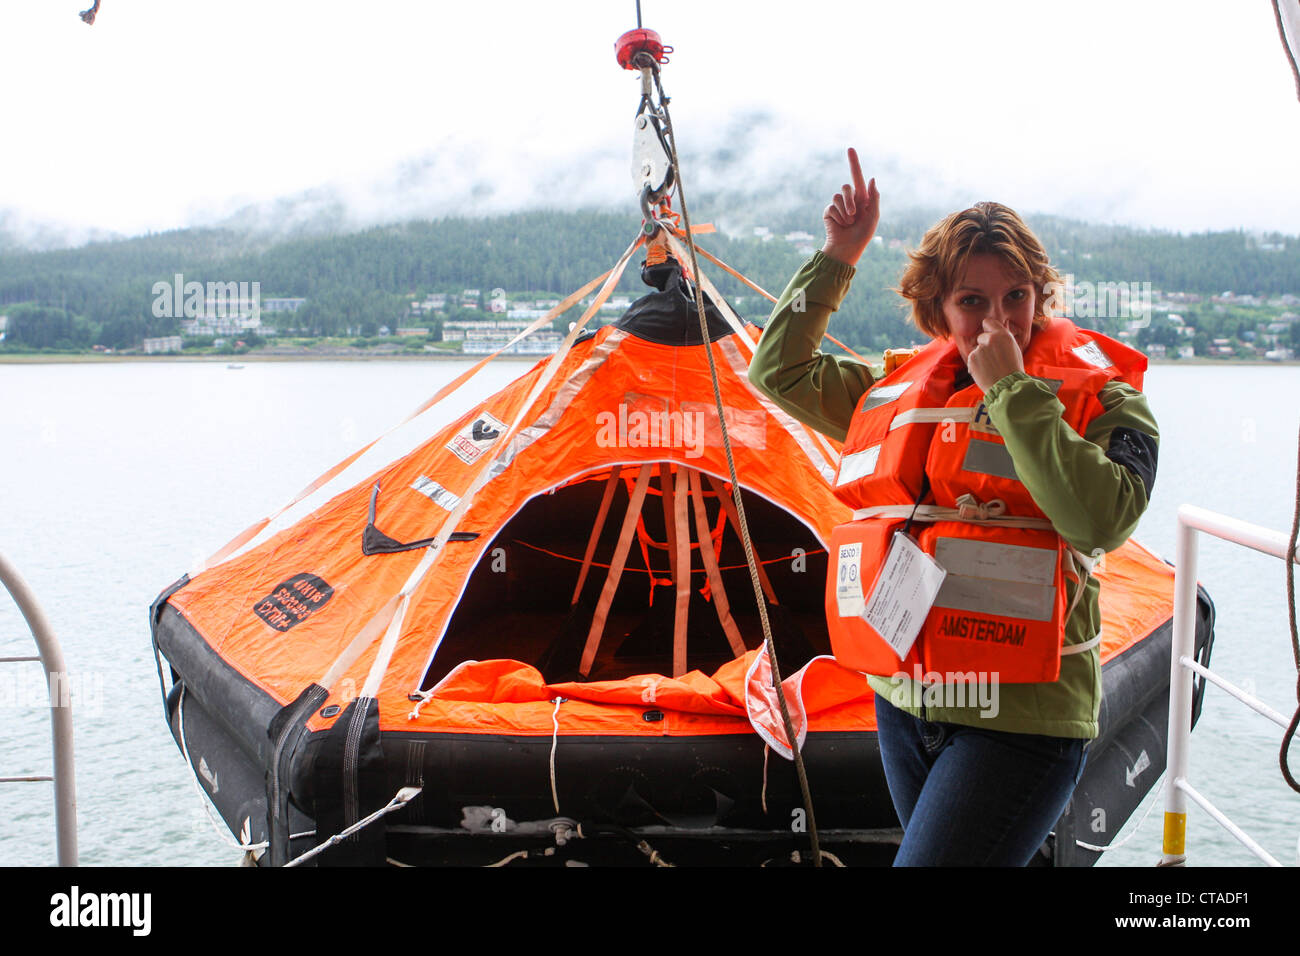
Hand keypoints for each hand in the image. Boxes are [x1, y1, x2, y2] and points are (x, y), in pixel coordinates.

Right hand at [821, 148, 879, 266]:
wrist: (847, 248)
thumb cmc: (863, 234)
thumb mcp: (873, 216)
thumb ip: (873, 197)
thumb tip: (871, 178)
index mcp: (862, 198)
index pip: (857, 176)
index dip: (854, 162)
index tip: (850, 148)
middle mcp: (849, 199)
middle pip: (847, 186)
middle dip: (851, 200)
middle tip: (854, 214)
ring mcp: (838, 205)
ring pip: (839, 195)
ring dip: (845, 210)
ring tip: (849, 222)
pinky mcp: (828, 211)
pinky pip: (832, 206)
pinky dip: (839, 216)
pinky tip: (841, 225)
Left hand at [967, 315, 1024, 391]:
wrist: (1006, 385)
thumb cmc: (1012, 368)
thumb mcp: (1013, 348)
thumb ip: (1002, 339)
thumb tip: (994, 332)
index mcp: (1002, 335)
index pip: (988, 322)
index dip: (988, 328)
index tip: (989, 334)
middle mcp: (989, 339)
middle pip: (981, 337)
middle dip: (984, 345)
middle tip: (994, 358)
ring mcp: (979, 348)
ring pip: (977, 349)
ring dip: (981, 356)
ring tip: (991, 367)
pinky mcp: (971, 358)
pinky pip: (972, 359)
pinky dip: (976, 364)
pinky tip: (985, 371)